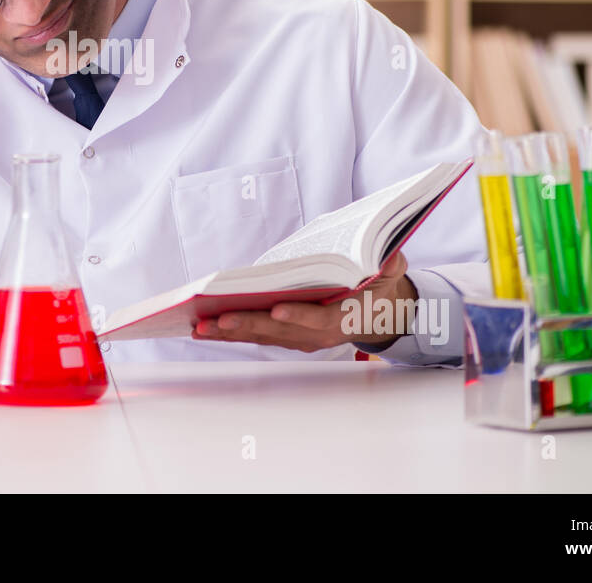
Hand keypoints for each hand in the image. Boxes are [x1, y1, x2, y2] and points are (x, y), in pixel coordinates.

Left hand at [191, 251, 416, 352]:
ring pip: (262, 335)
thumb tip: (387, 253)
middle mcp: (317, 333)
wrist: (378, 311)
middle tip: (218, 319)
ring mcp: (299, 337)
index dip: (300, 316)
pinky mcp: (285, 335)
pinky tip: (204, 327)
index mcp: (343, 318)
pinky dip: (230, 332)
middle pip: (280, 331)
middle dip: (248, 325)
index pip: (320, 319)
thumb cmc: (378, 285)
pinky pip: (255, 335)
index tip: (278, 309)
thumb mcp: (391, 270)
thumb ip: (389, 263)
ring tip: (200, 325)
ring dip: (230, 332)